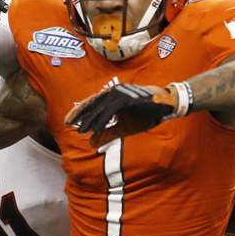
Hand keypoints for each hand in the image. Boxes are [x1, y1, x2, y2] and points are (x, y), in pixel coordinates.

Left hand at [65, 84, 179, 147]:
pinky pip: (113, 109)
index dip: (80, 112)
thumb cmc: (146, 114)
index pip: (92, 103)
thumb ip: (109, 133)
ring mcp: (122, 94)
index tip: (68, 121)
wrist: (166, 105)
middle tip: (68, 122)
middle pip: (93, 103)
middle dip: (80, 113)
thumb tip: (92, 143)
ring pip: (101, 106)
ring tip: (81, 129)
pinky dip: (104, 119)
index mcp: (112, 97)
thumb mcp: (125, 127)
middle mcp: (115, 92)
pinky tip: (97, 128)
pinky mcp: (129, 98)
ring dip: (91, 118)